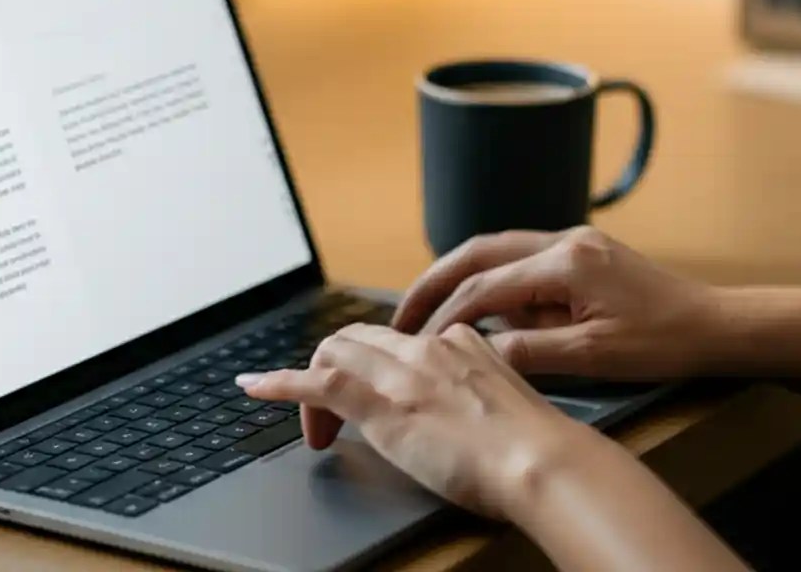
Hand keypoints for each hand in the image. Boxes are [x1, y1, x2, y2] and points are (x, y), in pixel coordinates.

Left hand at [236, 323, 602, 518]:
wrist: (543, 463)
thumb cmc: (538, 452)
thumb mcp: (509, 404)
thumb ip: (482, 390)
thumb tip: (468, 407)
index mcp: (459, 344)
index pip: (397, 338)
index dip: (372, 363)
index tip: (372, 389)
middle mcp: (425, 349)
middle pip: (357, 338)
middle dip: (335, 368)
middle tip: (335, 418)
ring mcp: (400, 374)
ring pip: (333, 353)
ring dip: (309, 384)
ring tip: (314, 429)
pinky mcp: (381, 404)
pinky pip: (317, 383)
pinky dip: (279, 383)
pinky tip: (257, 389)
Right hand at [395, 227, 723, 379]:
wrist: (718, 325)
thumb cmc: (664, 343)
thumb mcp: (593, 357)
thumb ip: (528, 351)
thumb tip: (474, 353)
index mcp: (564, 263)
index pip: (484, 286)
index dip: (445, 315)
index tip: (417, 344)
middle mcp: (562, 241)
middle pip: (475, 253)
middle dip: (432, 283)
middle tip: (399, 317)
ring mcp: (570, 242)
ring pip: (492, 250)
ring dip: (455, 278)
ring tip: (425, 312)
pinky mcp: (577, 253)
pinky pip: (516, 259)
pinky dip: (486, 280)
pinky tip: (474, 309)